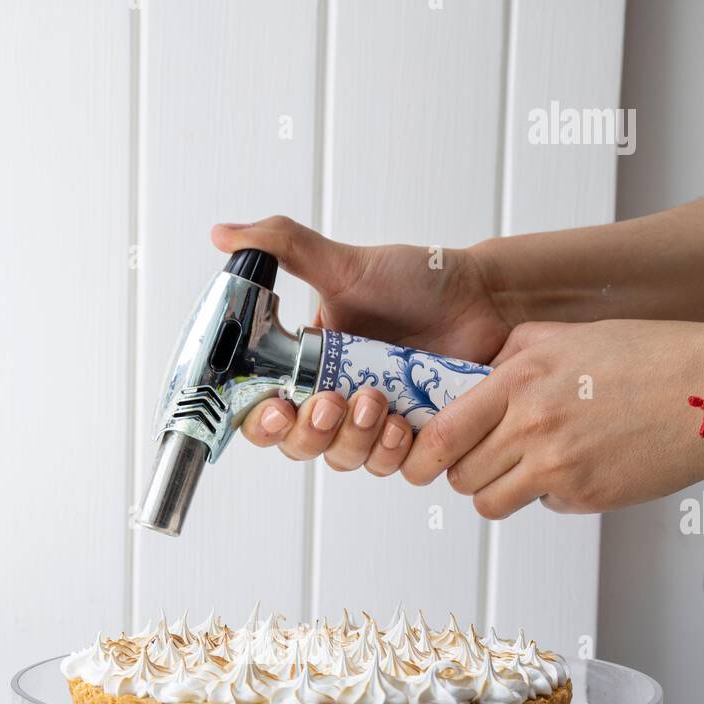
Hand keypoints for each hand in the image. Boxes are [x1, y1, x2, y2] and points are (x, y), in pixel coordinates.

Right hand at [211, 216, 508, 475]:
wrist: (479, 296)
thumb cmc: (414, 281)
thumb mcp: (343, 262)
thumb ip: (282, 245)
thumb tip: (224, 234)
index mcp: (308, 367)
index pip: (265, 412)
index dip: (262, 422)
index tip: (278, 407)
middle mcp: (336, 401)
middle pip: (302, 447)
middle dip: (312, 433)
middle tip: (334, 402)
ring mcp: (374, 423)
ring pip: (346, 461)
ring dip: (355, 441)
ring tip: (378, 403)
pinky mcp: (414, 439)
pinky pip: (393, 469)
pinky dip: (393, 454)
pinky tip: (404, 425)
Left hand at [399, 318, 703, 514]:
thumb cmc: (648, 358)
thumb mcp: (569, 337)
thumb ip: (513, 354)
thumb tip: (474, 376)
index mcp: (520, 380)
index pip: (442, 434)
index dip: (424, 454)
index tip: (423, 458)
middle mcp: (532, 426)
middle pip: (460, 476)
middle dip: (463, 471)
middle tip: (482, 457)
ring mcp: (557, 467)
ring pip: (490, 502)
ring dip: (498, 490)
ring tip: (524, 466)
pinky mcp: (583, 496)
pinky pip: (540, 506)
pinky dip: (547, 494)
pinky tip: (577, 464)